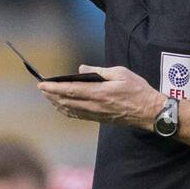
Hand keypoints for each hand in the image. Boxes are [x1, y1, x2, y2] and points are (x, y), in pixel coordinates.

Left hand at [38, 65, 163, 129]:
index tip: (42, 84)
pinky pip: (77, 115)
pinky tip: (61, 106)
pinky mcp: (98, 119)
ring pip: (69, 109)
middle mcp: (94, 105)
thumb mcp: (120, 73)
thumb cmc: (137, 90)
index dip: (53, 87)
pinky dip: (66, 110)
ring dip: (56, 103)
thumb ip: (98, 71)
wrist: (148, 112)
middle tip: (41, 88)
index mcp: (99, 93)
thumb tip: (81, 69)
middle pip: (65, 101)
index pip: (70, 90)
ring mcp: (95, 114)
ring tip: (47, 96)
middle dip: (51, 95)